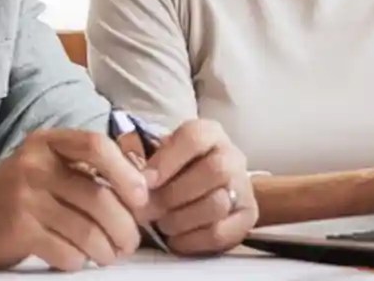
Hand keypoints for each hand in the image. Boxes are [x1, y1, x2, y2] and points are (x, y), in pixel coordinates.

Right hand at [0, 128, 148, 271]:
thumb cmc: (18, 190)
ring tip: (109, 254)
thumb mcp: (48, 165)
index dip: (125, 172)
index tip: (141, 196)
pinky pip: (65, 251)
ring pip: (86, 229)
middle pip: (97, 197)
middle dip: (124, 226)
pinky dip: (78, 260)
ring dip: (106, 249)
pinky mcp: (18, 231)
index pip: (96, 145)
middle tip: (131, 242)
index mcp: (49, 143)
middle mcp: (36, 166)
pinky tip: (78, 259)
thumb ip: (88, 169)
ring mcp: (25, 198)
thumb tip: (142, 186)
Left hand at [143, 119, 258, 254]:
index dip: (167, 160)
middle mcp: (232, 156)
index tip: (144, 181)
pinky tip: (176, 238)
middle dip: (173, 195)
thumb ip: (143, 159)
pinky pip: (221, 232)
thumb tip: (127, 172)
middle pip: (214, 171)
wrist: (206, 190)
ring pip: (217, 204)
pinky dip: (192, 239)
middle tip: (146, 210)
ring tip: (162, 224)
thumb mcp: (159, 155)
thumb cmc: (174, 172)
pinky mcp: (247, 217)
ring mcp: (243, 187)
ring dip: (181, 219)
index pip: (194, 137)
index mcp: (209, 133)